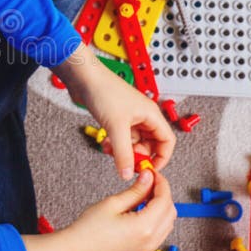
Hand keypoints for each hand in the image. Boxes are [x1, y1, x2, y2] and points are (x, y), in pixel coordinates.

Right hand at [22, 169, 175, 250]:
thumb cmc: (88, 231)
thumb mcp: (112, 204)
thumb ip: (135, 191)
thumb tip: (148, 179)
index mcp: (144, 227)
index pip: (164, 199)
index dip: (161, 183)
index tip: (153, 174)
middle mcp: (150, 242)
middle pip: (170, 212)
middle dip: (163, 195)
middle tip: (148, 183)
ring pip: (166, 225)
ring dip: (161, 208)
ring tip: (143, 196)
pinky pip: (158, 236)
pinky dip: (156, 222)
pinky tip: (139, 213)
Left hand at [52, 43, 175, 179]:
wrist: (83, 78)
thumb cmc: (104, 90)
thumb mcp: (116, 126)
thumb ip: (123, 153)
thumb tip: (128, 173)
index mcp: (151, 114)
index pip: (167, 141)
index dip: (161, 157)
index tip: (150, 168)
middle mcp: (142, 116)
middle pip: (150, 143)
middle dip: (138, 154)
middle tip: (127, 162)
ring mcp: (129, 117)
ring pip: (133, 141)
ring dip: (123, 150)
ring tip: (112, 151)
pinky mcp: (116, 118)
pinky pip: (121, 137)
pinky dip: (115, 144)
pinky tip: (106, 144)